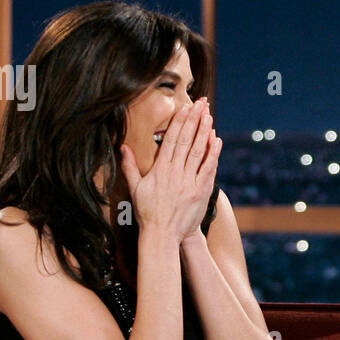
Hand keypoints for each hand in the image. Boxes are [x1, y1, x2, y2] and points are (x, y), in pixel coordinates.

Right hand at [119, 97, 221, 241]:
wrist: (162, 235)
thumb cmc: (147, 212)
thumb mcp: (135, 188)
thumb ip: (130, 166)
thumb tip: (123, 147)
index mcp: (160, 169)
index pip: (171, 140)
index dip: (180, 122)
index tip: (186, 108)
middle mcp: (175, 172)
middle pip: (187, 140)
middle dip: (194, 120)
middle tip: (201, 104)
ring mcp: (189, 181)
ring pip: (198, 151)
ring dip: (205, 132)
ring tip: (209, 115)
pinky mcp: (200, 191)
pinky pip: (208, 168)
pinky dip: (213, 153)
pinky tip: (217, 140)